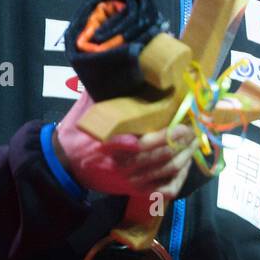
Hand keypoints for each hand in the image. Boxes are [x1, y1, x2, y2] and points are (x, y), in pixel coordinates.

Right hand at [53, 91, 197, 200]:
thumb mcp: (86, 111)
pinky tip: (186, 165)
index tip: (182, 124)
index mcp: (109, 144)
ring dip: (185, 157)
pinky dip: (178, 178)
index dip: (167, 136)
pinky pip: (163, 189)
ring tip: (194, 142)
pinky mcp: (133, 190)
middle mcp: (121, 165)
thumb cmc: (78, 134)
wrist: (65, 166)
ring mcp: (129, 180)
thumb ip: (101, 93)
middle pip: (159, 156)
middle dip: (182, 142)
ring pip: (165, 172)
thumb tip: (116, 68)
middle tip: (194, 128)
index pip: (140, 144)